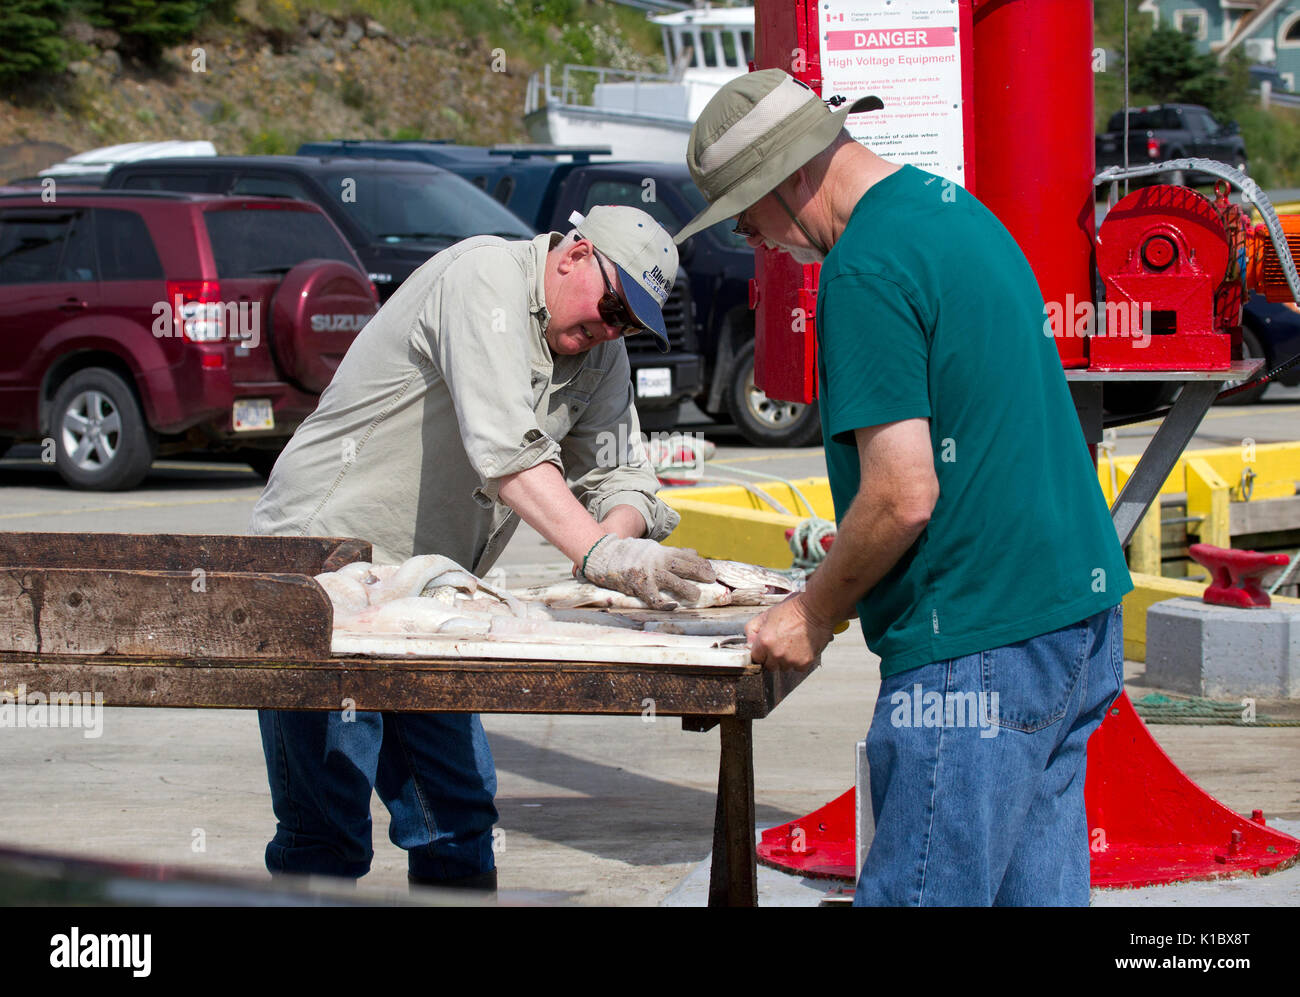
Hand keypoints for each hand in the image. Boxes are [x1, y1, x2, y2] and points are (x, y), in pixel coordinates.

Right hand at [580, 536, 715, 609]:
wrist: (603, 554)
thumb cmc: (630, 553)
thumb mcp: (652, 548)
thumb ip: (673, 552)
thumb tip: (694, 554)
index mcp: (661, 552)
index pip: (686, 556)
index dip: (701, 563)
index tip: (711, 570)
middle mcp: (657, 561)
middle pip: (683, 566)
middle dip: (699, 572)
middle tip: (711, 579)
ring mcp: (648, 573)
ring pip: (672, 581)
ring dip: (686, 588)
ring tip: (696, 595)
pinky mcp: (638, 586)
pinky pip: (653, 598)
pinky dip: (664, 603)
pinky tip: (673, 606)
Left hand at [746, 593, 834, 670]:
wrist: (815, 610)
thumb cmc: (792, 609)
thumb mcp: (766, 615)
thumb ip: (752, 629)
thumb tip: (749, 643)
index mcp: (765, 642)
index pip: (756, 658)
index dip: (761, 652)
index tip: (767, 647)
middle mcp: (776, 654)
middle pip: (770, 666)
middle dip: (773, 658)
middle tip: (781, 644)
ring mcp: (791, 660)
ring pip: (784, 668)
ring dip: (786, 660)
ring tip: (793, 644)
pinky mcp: (805, 662)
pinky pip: (798, 668)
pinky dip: (799, 661)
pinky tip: (802, 648)